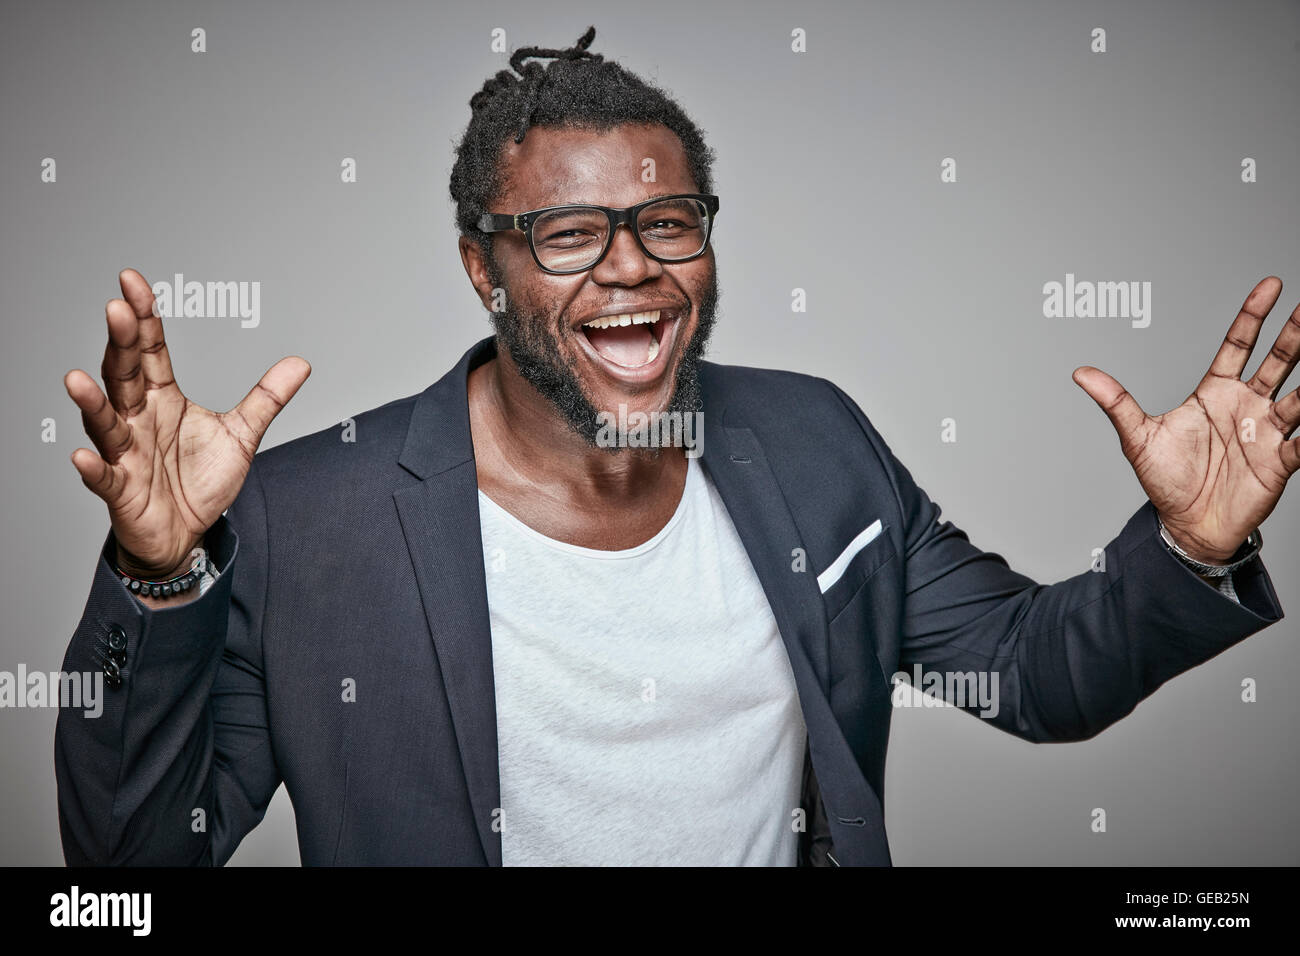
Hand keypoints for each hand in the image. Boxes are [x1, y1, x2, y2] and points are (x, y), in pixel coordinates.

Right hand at [64, 269, 309, 577]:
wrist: (186, 534)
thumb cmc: (200, 481)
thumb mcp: (241, 434)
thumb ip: (266, 398)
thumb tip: (300, 362)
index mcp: (162, 399)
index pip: (150, 352)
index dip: (144, 318)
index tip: (133, 282)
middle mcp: (137, 420)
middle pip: (124, 375)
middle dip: (120, 344)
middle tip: (116, 309)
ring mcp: (125, 454)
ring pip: (104, 423)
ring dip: (91, 402)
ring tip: (77, 378)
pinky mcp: (121, 490)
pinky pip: (103, 478)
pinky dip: (93, 468)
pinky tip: (82, 457)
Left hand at [1073, 276, 1299, 563]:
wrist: (1188, 524)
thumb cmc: (1166, 480)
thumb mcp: (1137, 438)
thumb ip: (1116, 403)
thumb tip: (1080, 373)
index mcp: (1215, 393)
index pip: (1239, 345)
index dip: (1253, 315)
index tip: (1270, 285)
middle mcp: (1246, 406)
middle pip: (1278, 360)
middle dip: (1295, 333)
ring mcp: (1268, 431)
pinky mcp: (1281, 461)